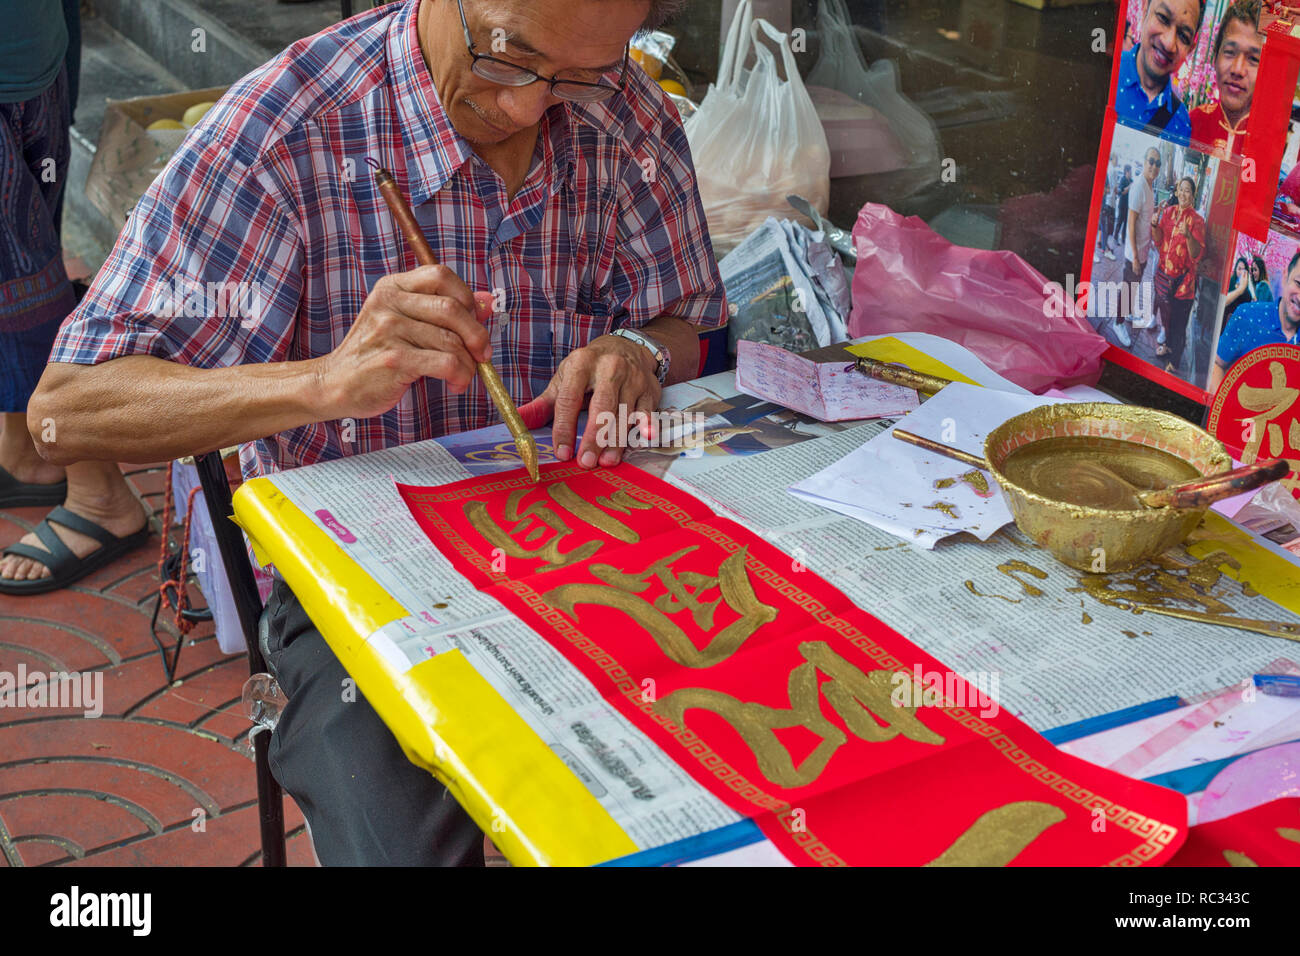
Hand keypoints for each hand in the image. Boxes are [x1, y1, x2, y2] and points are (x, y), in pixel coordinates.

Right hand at [314, 265, 491, 419]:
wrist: (336, 384)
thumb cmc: (377, 354)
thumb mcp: (408, 324)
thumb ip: (446, 311)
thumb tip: (488, 302)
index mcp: (393, 287)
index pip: (441, 276)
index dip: (466, 297)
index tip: (474, 321)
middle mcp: (389, 302)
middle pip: (452, 308)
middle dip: (477, 335)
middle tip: (483, 354)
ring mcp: (389, 330)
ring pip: (452, 341)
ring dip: (468, 364)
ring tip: (462, 376)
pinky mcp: (394, 359)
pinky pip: (445, 363)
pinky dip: (459, 376)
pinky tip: (454, 384)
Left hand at [519, 333, 660, 468]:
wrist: (626, 346)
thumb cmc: (589, 369)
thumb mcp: (565, 379)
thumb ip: (543, 404)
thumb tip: (517, 420)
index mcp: (581, 364)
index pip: (569, 400)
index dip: (564, 428)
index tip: (562, 452)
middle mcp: (609, 368)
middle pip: (601, 407)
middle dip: (593, 438)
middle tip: (586, 463)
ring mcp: (632, 378)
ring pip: (624, 414)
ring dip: (616, 441)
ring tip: (606, 462)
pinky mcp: (649, 389)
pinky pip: (647, 412)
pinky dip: (645, 427)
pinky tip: (641, 440)